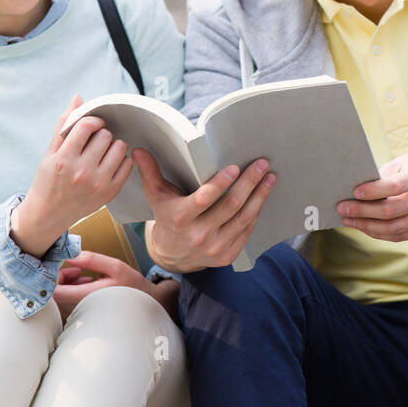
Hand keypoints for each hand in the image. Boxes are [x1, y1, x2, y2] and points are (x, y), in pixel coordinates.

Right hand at [14, 95, 131, 256]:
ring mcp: (98, 183)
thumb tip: (78, 98)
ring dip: (113, 145)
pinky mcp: (110, 192)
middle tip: (94, 142)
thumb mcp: (50, 153)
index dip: (92, 120)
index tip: (92, 125)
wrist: (49, 214)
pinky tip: (109, 163)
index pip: (86, 126)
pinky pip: (127, 164)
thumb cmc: (48, 180)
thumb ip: (64, 124)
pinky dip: (121, 160)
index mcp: (63, 160)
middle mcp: (81, 172)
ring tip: (102, 152)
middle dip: (101, 134)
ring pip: (119, 147)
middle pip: (105, 136)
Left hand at [53, 249, 177, 321]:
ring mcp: (81, 312)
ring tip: (82, 273)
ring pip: (61, 297)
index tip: (59, 265)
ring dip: (67, 282)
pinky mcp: (84, 313)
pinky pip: (68, 301)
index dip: (50, 276)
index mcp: (87, 296)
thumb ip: (91, 259)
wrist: (146, 304)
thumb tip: (69, 254)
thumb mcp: (115, 267)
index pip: (53, 292)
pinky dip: (72, 289)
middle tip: (75, 267)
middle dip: (60, 277)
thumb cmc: (132, 286)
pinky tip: (86, 281)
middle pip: (54, 294)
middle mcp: (80, 308)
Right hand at [134, 149, 275, 273]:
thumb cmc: (167, 218)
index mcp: (180, 218)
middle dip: (249, 183)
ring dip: (260, 196)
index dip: (220, 183)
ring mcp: (214, 248)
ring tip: (269, 178)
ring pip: (244, 218)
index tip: (234, 168)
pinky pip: (246, 231)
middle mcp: (198, 235)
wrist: (172, 255)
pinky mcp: (227, 256)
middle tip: (262, 164)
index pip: (204, 199)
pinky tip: (261, 197)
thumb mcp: (156, 196)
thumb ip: (150, 172)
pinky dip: (256, 212)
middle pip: (230, 206)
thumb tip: (138, 150)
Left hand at [337, 150, 407, 240]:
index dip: (373, 192)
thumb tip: (355, 193)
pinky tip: (364, 226)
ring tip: (349, 220)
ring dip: (366, 226)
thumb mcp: (403, 162)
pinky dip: (378, 233)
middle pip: (391, 211)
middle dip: (362, 212)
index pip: (394, 187)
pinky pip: (398, 235)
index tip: (354, 193)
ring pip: (393, 228)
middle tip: (342, 209)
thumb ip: (382, 175)